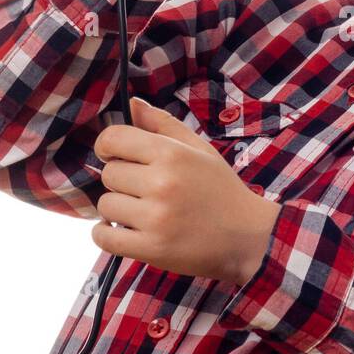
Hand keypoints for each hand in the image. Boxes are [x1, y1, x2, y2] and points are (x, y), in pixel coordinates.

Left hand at [91, 97, 280, 284]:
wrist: (248, 236)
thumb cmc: (221, 190)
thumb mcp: (200, 149)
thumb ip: (164, 124)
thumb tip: (132, 104)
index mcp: (172, 154)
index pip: (113, 138)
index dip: (107, 146)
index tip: (116, 156)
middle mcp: (162, 183)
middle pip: (108, 174)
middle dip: (122, 182)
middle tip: (143, 190)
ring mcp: (156, 218)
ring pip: (105, 206)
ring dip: (118, 210)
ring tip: (142, 212)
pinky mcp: (151, 248)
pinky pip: (104, 238)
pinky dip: (105, 235)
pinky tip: (120, 230)